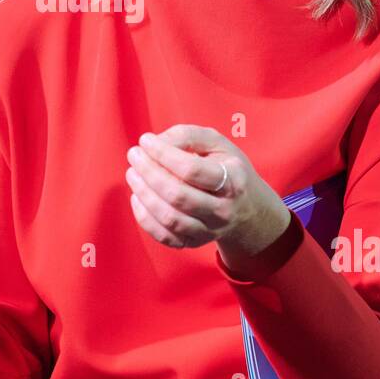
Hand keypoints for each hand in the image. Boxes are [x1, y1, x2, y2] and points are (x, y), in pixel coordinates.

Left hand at [124, 124, 289, 256]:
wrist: (247, 208)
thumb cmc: (227, 168)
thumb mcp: (217, 143)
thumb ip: (187, 135)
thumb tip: (155, 142)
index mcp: (233, 181)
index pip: (191, 170)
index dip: (163, 154)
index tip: (145, 140)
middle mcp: (223, 210)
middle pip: (178, 196)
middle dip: (149, 173)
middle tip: (134, 155)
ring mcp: (209, 230)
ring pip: (169, 218)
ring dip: (143, 194)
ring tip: (132, 173)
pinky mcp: (194, 243)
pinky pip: (164, 236)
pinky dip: (144, 218)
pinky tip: (138, 197)